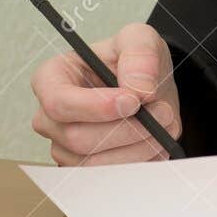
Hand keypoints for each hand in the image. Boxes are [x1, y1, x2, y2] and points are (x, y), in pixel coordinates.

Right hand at [30, 23, 181, 165]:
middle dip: (127, 129)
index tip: (132, 102)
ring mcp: (64, 146)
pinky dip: (140, 162)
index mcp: (52, 78)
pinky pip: (110, 177)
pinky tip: (157, 141)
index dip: (95, 107)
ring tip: (165, 123)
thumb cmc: (133, 61)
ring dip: (138, 147)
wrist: (149, 87)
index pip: (58, 102)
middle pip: (77, 138)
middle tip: (162, 112)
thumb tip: (137, 88)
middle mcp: (50, 117)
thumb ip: (139, 53)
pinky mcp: (86, 168)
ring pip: (94, 163)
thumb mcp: (140, 38)